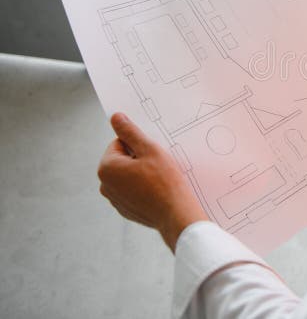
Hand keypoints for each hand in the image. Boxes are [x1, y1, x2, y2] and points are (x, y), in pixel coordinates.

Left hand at [98, 113, 207, 251]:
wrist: (176, 215)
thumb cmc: (165, 181)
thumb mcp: (150, 150)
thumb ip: (130, 132)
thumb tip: (115, 117)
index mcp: (106, 168)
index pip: (119, 143)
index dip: (138, 145)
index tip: (152, 152)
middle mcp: (105, 185)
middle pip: (122, 159)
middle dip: (138, 159)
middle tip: (158, 164)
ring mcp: (114, 200)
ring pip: (128, 175)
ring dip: (141, 173)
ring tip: (159, 178)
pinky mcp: (125, 210)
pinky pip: (132, 190)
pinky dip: (143, 187)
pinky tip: (158, 190)